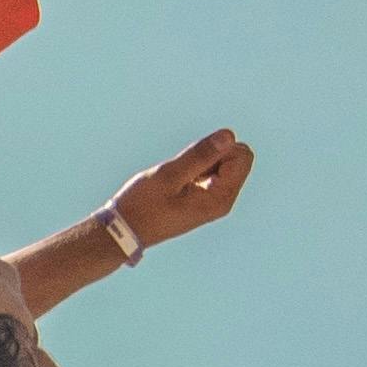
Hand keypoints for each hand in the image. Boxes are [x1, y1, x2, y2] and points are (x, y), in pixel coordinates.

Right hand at [112, 127, 253, 249]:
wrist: (124, 231)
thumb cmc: (143, 205)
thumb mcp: (170, 175)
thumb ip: (200, 154)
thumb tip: (229, 135)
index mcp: (220, 198)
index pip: (242, 155)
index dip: (218, 148)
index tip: (192, 160)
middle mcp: (222, 201)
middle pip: (236, 158)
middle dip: (213, 153)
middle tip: (183, 168)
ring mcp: (213, 201)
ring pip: (222, 164)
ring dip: (201, 161)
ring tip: (177, 177)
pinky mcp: (203, 200)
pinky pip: (210, 172)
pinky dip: (195, 169)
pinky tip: (175, 181)